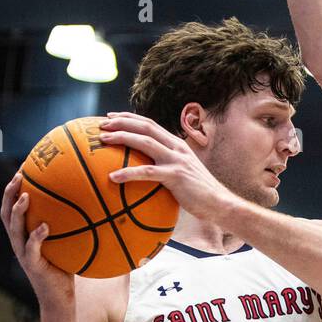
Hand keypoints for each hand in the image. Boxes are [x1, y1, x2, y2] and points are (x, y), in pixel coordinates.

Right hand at [0, 172, 76, 303]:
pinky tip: (44, 226)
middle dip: (10, 192)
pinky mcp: (32, 265)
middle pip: (6, 212)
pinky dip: (36, 236)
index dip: (14, 188)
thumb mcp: (67, 244)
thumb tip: (92, 204)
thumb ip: (71, 226)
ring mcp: (23, 253)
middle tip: (19, 175)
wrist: (60, 299)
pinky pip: (31, 248)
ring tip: (26, 196)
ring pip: (14, 228)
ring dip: (18, 210)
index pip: (13, 207)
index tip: (23, 167)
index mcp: (24, 235)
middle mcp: (19, 242)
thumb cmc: (66, 270)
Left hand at [100, 112, 237, 221]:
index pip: (150, 124)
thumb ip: (166, 168)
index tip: (111, 117)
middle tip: (101, 124)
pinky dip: (128, 173)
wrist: (220, 203)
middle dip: (121, 122)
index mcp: (176, 145)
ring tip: (103, 141)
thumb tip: (145, 175)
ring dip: (122, 138)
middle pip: (145, 127)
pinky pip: (147, 172)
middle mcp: (176, 147)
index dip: (129, 118)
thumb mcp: (182, 175)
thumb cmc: (199, 194)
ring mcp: (176, 160)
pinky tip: (112, 177)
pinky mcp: (175, 176)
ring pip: (145, 143)